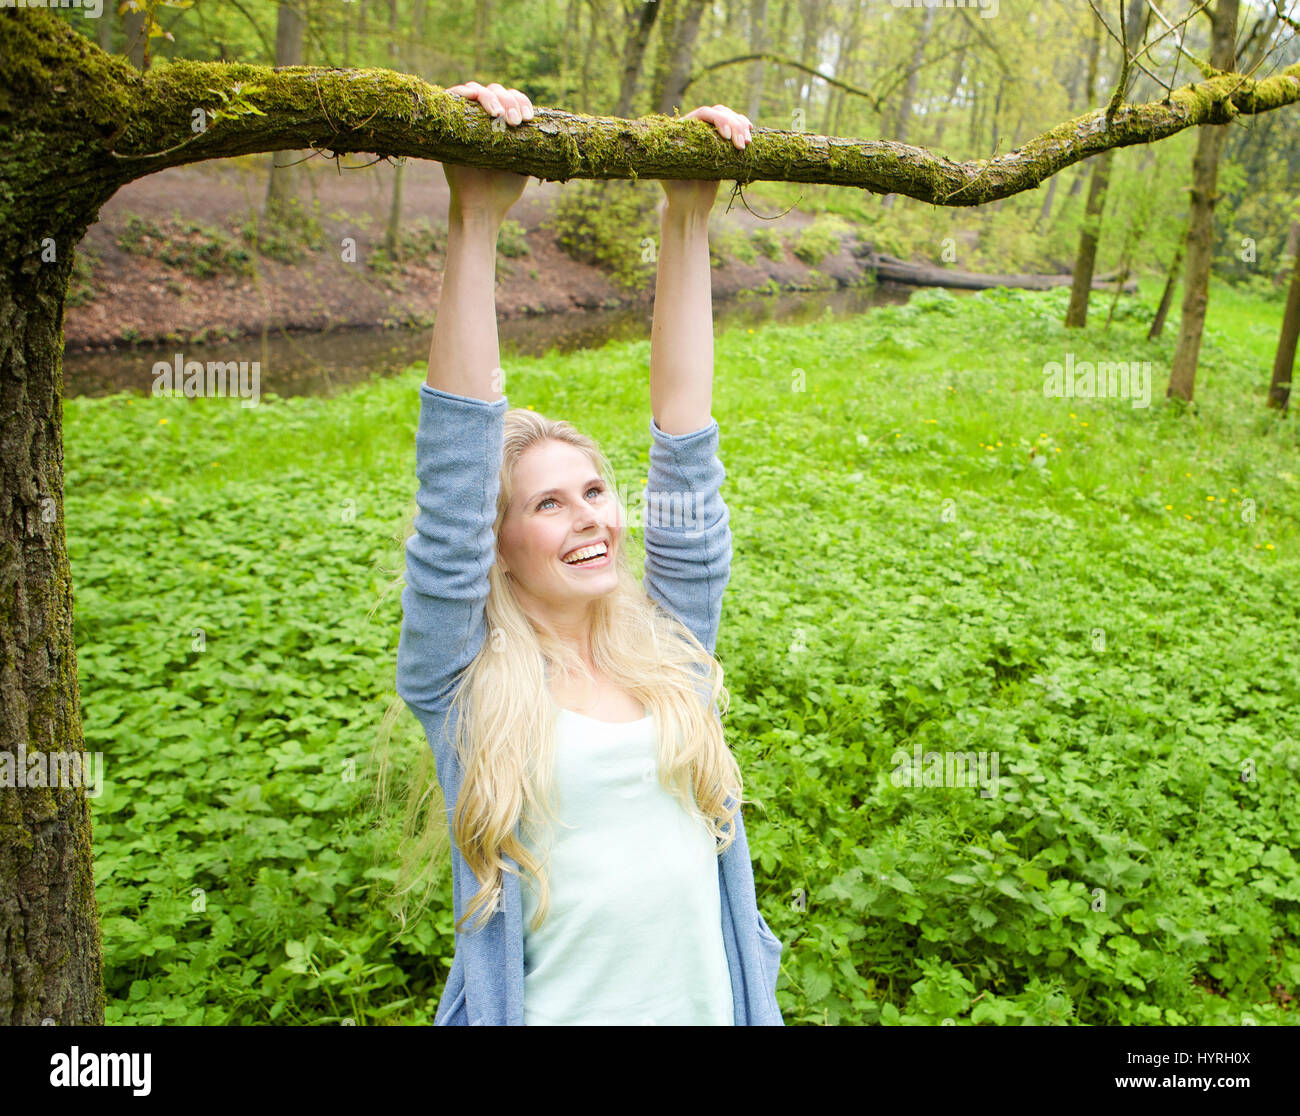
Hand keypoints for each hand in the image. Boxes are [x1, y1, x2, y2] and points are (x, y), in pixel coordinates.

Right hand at [443, 81, 534, 221]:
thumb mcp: (525, 161)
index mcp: (504, 125)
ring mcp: (466, 120)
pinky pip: (452, 96)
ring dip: (490, 97)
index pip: (513, 99)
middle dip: (509, 102)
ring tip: (498, 115)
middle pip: (497, 91)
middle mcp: (484, 119)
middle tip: (514, 122)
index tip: (528, 119)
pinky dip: (463, 91)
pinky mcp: (448, 124)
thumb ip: (530, 140)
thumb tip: (540, 119)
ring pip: (477, 90)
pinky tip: (474, 97)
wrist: (482, 208)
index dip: (521, 101)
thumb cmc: (505, 189)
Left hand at [659, 104, 752, 215]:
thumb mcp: (670, 171)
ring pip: (729, 116)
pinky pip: (735, 125)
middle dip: (734, 125)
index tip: (726, 138)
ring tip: (747, 143)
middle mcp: (696, 127)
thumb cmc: (676, 190)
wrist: (689, 204)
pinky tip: (750, 131)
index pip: (703, 113)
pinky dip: (744, 126)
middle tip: (741, 146)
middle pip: (719, 112)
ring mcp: (710, 133)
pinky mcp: (722, 142)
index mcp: (682, 129)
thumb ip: (673, 156)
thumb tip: (675, 140)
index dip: (718, 121)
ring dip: (741, 126)